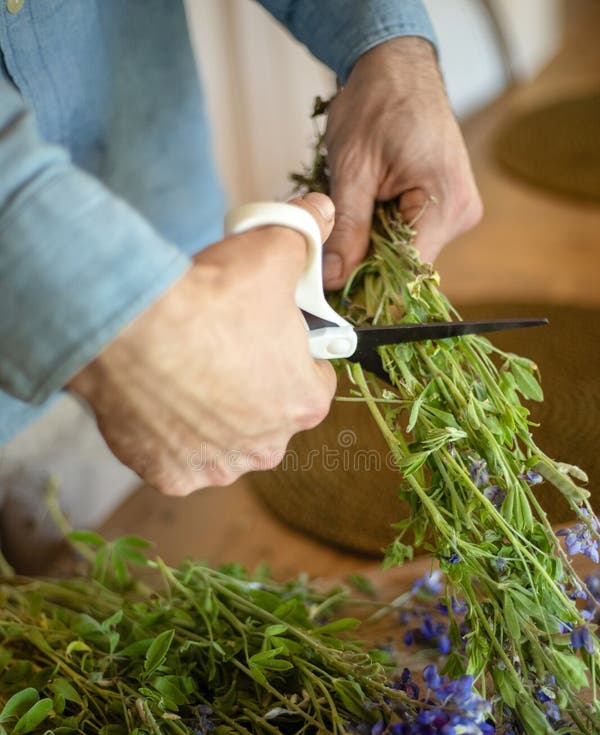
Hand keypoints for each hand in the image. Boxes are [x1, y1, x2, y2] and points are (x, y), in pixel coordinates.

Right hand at [68, 194, 336, 494]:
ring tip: (184, 375)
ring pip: (223, 441)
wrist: (129, 327)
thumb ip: (305, 234)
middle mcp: (268, 447)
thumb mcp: (271, 251)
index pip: (312, 381)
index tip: (264, 336)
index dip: (290, 355)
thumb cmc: (210, 298)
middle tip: (219, 351)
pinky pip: (177, 460)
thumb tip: (325, 210)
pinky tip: (157, 404)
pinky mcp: (171, 476)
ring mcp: (218, 467)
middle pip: (268, 415)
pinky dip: (169, 438)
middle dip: (251, 388)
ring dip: (211, 417)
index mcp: (305, 403)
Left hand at [323, 37, 482, 287]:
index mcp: (446, 205)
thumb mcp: (352, 169)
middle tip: (328, 248)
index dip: (368, 285)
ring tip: (348, 214)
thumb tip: (331, 278)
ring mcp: (455, 211)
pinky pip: (408, 236)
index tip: (332, 288)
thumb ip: (345, 229)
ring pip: (404, 254)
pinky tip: (364, 209)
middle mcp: (460, 214)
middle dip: (365, 263)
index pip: (408, 273)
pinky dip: (380, 232)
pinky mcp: (444, 207)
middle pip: (406, 268)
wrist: (396, 66)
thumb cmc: (377, 102)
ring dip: (371, 245)